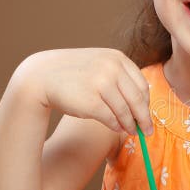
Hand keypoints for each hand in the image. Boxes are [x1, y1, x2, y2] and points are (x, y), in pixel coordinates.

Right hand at [15, 48, 153, 135]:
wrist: (41, 76)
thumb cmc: (73, 74)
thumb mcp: (99, 65)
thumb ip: (120, 78)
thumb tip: (142, 105)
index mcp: (117, 58)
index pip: (141, 84)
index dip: (146, 102)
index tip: (147, 113)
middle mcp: (112, 68)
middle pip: (138, 99)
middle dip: (144, 117)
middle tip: (148, 130)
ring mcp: (101, 84)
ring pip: (125, 111)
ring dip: (130, 124)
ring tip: (132, 131)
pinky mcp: (92, 102)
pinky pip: (111, 119)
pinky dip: (117, 126)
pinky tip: (117, 128)